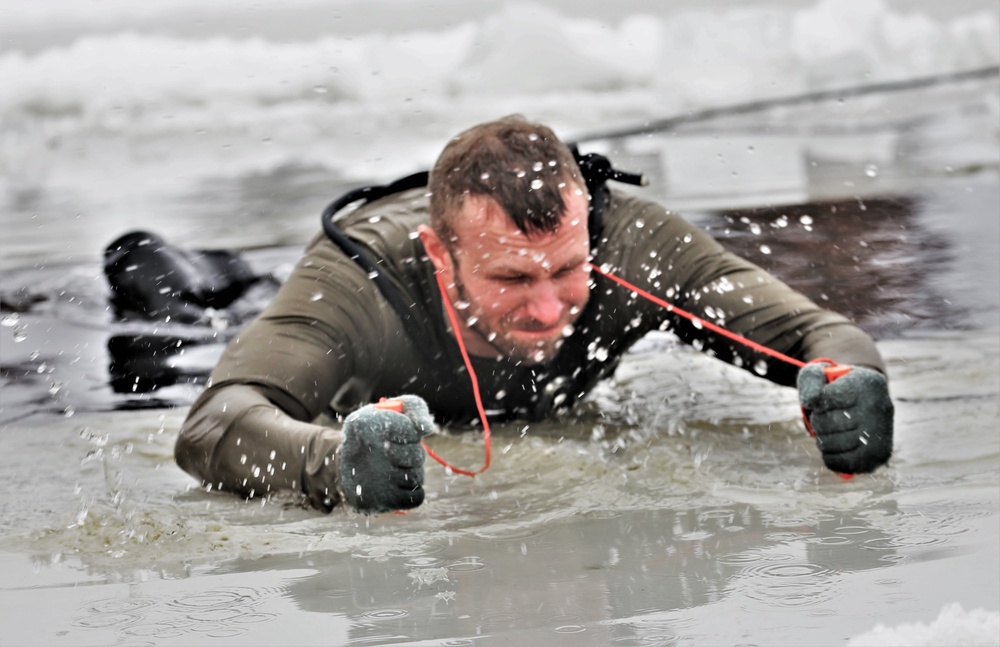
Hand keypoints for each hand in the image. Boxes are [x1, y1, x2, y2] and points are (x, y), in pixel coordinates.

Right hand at [339, 395, 435, 512]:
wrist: (341, 467)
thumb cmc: (371, 434)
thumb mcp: (386, 410)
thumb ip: (413, 407)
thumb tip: (429, 428)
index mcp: (367, 425)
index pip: (412, 431)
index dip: (410, 433)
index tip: (394, 436)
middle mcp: (369, 453)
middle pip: (417, 455)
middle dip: (412, 453)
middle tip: (396, 453)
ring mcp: (376, 481)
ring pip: (418, 476)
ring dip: (411, 472)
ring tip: (395, 469)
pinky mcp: (382, 501)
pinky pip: (417, 497)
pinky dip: (412, 491)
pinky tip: (397, 484)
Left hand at [797, 364, 893, 473]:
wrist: (865, 401)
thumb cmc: (837, 387)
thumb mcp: (821, 374)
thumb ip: (811, 380)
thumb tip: (811, 401)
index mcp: (868, 383)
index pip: (825, 398)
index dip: (814, 401)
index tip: (820, 399)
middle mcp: (881, 407)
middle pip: (828, 423)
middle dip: (818, 421)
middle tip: (824, 417)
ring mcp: (884, 432)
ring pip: (834, 445)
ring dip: (823, 440)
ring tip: (830, 431)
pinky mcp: (881, 454)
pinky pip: (845, 464)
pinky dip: (831, 458)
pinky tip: (834, 447)